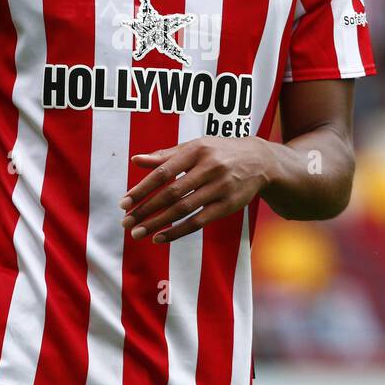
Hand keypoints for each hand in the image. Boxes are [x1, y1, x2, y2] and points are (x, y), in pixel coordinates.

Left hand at [119, 137, 274, 244]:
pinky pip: (199, 222)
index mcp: (197, 150)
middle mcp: (209, 168)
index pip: (164, 172)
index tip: (124, 203)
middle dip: (146, 209)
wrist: (260, 161)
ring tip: (138, 233)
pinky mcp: (228, 205)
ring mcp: (220, 188)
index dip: (142, 189)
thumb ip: (165, 155)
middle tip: (126, 222)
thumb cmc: (219, 152)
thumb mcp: (195, 147)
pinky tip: (160, 237)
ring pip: (184, 210)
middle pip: (172, 193)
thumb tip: (136, 160)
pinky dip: (178, 231)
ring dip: (158, 223)